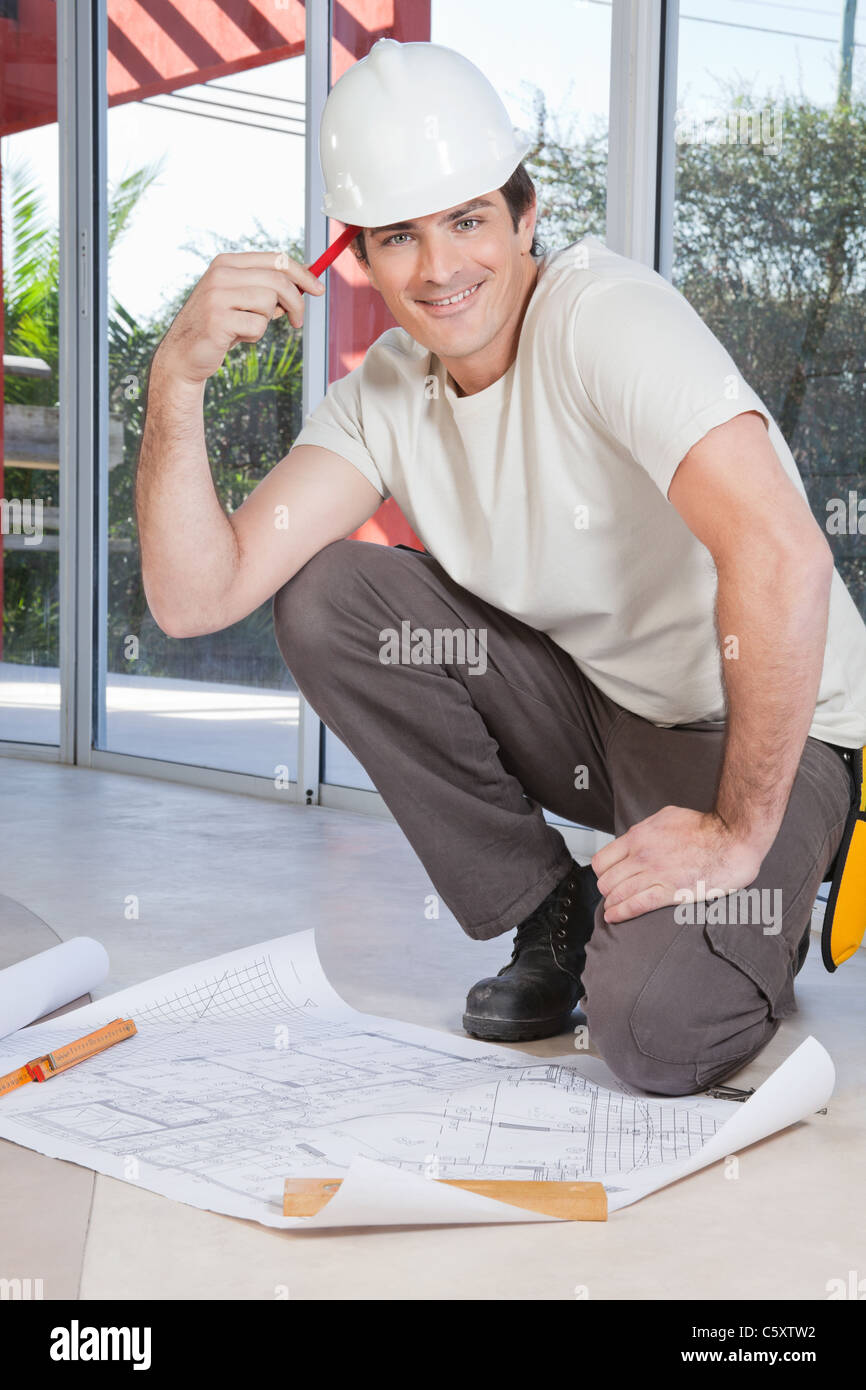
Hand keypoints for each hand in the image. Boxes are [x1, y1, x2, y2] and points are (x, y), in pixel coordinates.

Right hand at [153, 250, 324, 386]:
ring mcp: (217, 296)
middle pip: (277, 281)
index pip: (275, 259)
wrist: (183, 353)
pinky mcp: (217, 320)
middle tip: (297, 322)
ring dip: (265, 321)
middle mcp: (221, 274)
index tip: (318, 289)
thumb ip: (268, 286)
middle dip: (295, 303)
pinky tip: (234, 338)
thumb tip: (307, 274)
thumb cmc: (219, 324)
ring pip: (269, 304)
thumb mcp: (242, 298)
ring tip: (246, 327)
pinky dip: (253, 337)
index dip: (302, 274)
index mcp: (227, 262)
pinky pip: (257, 327)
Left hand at [590, 806, 764, 923]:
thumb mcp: (666, 817)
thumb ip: (645, 829)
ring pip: (618, 894)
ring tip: (611, 908)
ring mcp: (654, 875)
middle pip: (607, 880)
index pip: (602, 860)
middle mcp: (641, 856)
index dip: (602, 872)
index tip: (607, 876)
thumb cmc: (704, 827)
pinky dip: (621, 913)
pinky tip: (614, 917)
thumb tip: (635, 837)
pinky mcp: (670, 892)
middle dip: (607, 889)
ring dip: (612, 903)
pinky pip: (636, 905)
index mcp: (638, 837)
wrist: (731, 840)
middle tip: (613, 894)